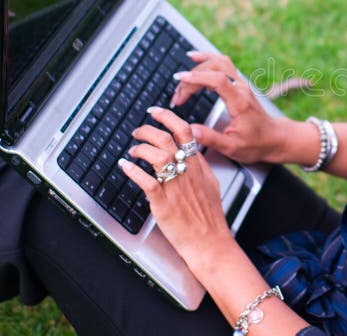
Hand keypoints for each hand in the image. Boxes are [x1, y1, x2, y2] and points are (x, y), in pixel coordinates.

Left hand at [118, 107, 231, 267]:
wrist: (210, 242)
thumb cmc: (210, 218)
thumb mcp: (211, 185)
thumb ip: (200, 167)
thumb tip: (191, 152)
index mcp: (199, 167)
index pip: (186, 132)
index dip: (168, 118)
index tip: (156, 112)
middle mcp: (188, 173)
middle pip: (168, 139)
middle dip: (149, 130)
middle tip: (138, 130)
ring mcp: (176, 188)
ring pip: (158, 156)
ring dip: (141, 148)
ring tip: (132, 149)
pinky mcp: (165, 204)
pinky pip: (148, 182)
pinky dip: (134, 171)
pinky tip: (125, 166)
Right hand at [172, 51, 289, 164]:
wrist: (274, 138)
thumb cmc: (256, 144)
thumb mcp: (232, 148)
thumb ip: (211, 139)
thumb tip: (190, 131)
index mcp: (239, 102)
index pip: (218, 80)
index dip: (198, 77)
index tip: (180, 79)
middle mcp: (241, 89)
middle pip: (215, 70)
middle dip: (192, 79)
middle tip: (177, 97)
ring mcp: (241, 84)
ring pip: (219, 63)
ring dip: (198, 68)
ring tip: (180, 80)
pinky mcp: (238, 84)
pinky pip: (223, 65)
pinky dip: (207, 60)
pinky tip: (195, 58)